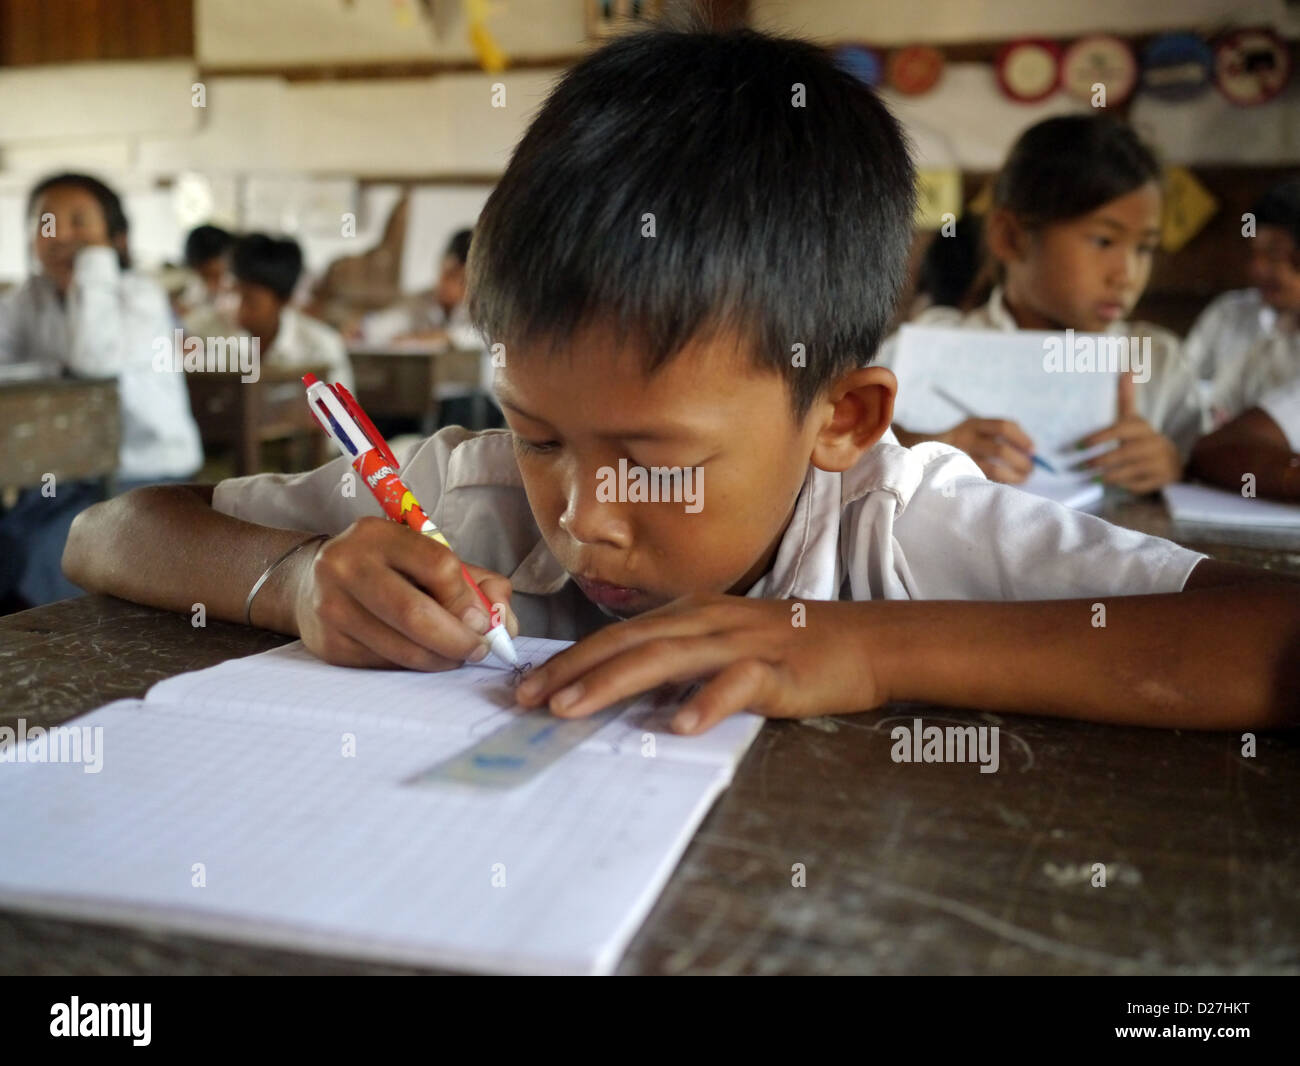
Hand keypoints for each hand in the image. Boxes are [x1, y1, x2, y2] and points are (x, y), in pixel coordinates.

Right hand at [292, 516, 517, 669]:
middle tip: (478, 650)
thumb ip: (476, 583)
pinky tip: (421, 655)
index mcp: (378, 534)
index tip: (482, 620)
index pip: (438, 566)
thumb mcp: (426, 557)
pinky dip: (413, 666)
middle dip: (458, 640)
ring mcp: (332, 606)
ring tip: (455, 655)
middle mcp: (347, 565)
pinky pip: (385, 665)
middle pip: (415, 614)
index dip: (467, 600)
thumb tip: (503, 623)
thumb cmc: (387, 569)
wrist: (311, 582)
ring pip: (402, 648)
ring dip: (440, 660)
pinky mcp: (329, 644)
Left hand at [515, 595, 883, 733]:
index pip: (618, 636)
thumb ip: (678, 662)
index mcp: (690, 614)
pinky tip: (677, 725)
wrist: (866, 642)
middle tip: (527, 700)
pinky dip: (705, 702)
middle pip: (628, 643)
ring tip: (573, 709)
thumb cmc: (790, 648)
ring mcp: (740, 642)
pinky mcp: (776, 668)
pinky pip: (736, 684)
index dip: (570, 660)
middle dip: (573, 671)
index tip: (526, 687)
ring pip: (666, 658)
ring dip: (614, 683)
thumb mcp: (723, 645)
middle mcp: (706, 620)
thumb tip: (624, 690)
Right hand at [936, 417, 1035, 482]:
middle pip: (1000, 449)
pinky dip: (998, 482)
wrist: (920, 453)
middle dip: (1021, 461)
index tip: (1033, 450)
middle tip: (1030, 470)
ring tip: (1022, 479)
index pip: (1003, 426)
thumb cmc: (959, 445)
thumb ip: (997, 437)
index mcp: (973, 424)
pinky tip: (1003, 484)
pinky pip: (982, 479)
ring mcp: (958, 456)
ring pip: (992, 469)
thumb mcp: (973, 432)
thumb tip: (1030, 454)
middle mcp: (964, 437)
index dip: (1022, 438)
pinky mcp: (955, 474)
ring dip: (1013, 476)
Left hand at [1076, 373, 1181, 493]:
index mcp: (1143, 427)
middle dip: (1101, 460)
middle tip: (1080, 466)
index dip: (1100, 437)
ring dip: (1108, 475)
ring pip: (1130, 471)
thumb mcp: (1134, 420)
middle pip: (1125, 453)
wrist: (1171, 461)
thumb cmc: (1142, 440)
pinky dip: (1123, 486)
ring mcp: (1160, 463)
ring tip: (1089, 478)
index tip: (1080, 445)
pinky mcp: (1162, 480)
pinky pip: (1139, 485)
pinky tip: (1109, 486)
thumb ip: (1126, 398)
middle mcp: (1154, 444)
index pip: (1121, 429)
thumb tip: (1127, 369)